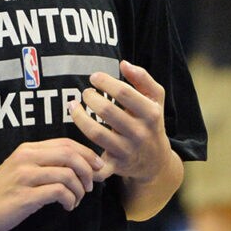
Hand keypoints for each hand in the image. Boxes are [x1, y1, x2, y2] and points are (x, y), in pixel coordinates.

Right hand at [0, 138, 105, 230]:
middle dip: (88, 169)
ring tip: (76, 199)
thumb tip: (80, 165)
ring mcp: (25, 176)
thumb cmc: (2, 192)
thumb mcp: (22, 169)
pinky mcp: (25, 196)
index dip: (87, 153)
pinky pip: (59, 192)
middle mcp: (27, 158)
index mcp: (28, 149)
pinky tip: (67, 206)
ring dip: (79, 188)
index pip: (66, 143)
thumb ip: (45, 163)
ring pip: (67, 174)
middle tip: (91, 184)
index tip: (98, 166)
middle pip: (70, 154)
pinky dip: (70, 199)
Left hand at [70, 61, 170, 184]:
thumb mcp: (155, 99)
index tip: (94, 77)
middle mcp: (140, 132)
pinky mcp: (116, 166)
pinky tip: (74, 145)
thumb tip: (123, 64)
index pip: (123, 92)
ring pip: (96, 133)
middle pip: (107, 111)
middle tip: (85, 93)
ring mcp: (127, 150)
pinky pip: (97, 165)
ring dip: (79, 117)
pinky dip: (84, 160)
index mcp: (151, 113)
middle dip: (91, 97)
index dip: (105, 81)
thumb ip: (143, 78)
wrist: (156, 160)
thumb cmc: (152, 122)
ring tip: (74, 106)